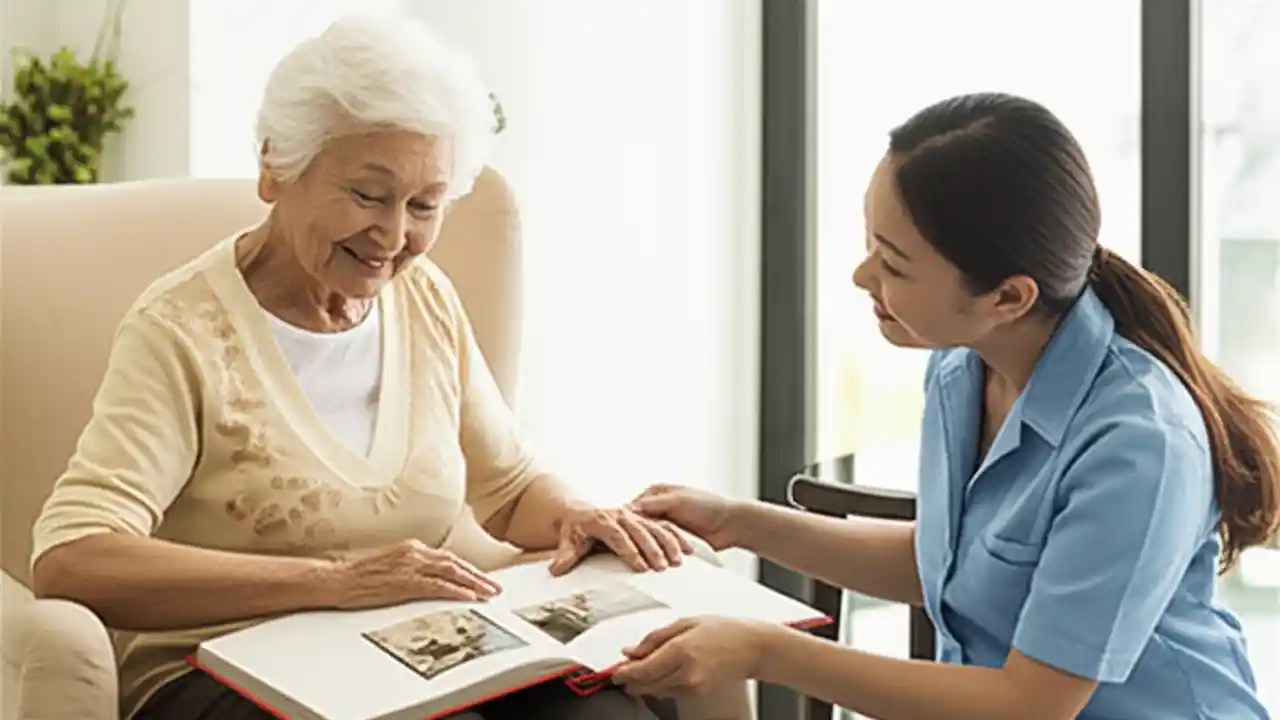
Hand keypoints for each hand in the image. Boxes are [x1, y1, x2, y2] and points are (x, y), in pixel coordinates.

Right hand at [326, 539, 501, 608]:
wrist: (337, 578)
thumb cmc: (358, 574)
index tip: (481, 578)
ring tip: (488, 593)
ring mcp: (410, 566)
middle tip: (494, 587)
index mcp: (411, 547)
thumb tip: (427, 576)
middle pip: (455, 563)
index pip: (447, 558)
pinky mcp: (404, 582)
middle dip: (478, 576)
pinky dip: (456, 591)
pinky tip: (468, 597)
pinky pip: (437, 586)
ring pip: (451, 573)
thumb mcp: (390, 564)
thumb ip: (410, 566)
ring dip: (474, 583)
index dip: (467, 569)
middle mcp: (414, 552)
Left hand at [548, 504, 693, 575]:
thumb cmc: (574, 527)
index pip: (617, 536)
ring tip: (677, 562)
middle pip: (640, 531)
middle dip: (652, 549)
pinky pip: (664, 524)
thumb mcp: (568, 539)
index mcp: (602, 519)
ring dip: (667, 543)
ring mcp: (634, 515)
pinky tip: (688, 550)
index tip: (640, 567)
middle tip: (662, 568)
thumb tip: (556, 570)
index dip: (629, 551)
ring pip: (655, 527)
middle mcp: (621, 515)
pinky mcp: (644, 517)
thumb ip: (565, 555)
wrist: (577, 510)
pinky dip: (677, 536)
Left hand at [613, 616, 773, 697]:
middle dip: (630, 680)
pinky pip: (669, 691)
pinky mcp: (696, 694)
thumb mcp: (685, 623)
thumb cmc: (722, 630)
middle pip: (645, 684)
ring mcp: (692, 687)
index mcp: (681, 650)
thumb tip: (630, 651)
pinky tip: (661, 672)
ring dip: (643, 682)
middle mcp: (686, 673)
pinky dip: (659, 684)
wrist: (751, 648)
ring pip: (655, 690)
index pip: (642, 669)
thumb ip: (654, 638)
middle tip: (622, 671)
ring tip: (643, 667)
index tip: (614, 671)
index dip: (623, 672)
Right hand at [629, 484, 745, 550]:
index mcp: (656, 493)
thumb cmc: (707, 506)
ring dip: (648, 547)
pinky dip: (657, 553)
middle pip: (639, 524)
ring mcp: (665, 524)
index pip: (634, 508)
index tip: (623, 533)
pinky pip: (659, 547)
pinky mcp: (673, 539)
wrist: (730, 524)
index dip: (628, 521)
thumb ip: (655, 504)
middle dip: (637, 537)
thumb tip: (629, 509)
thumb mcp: (678, 501)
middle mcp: (658, 507)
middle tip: (629, 548)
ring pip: (648, 537)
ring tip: (641, 556)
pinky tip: (651, 561)